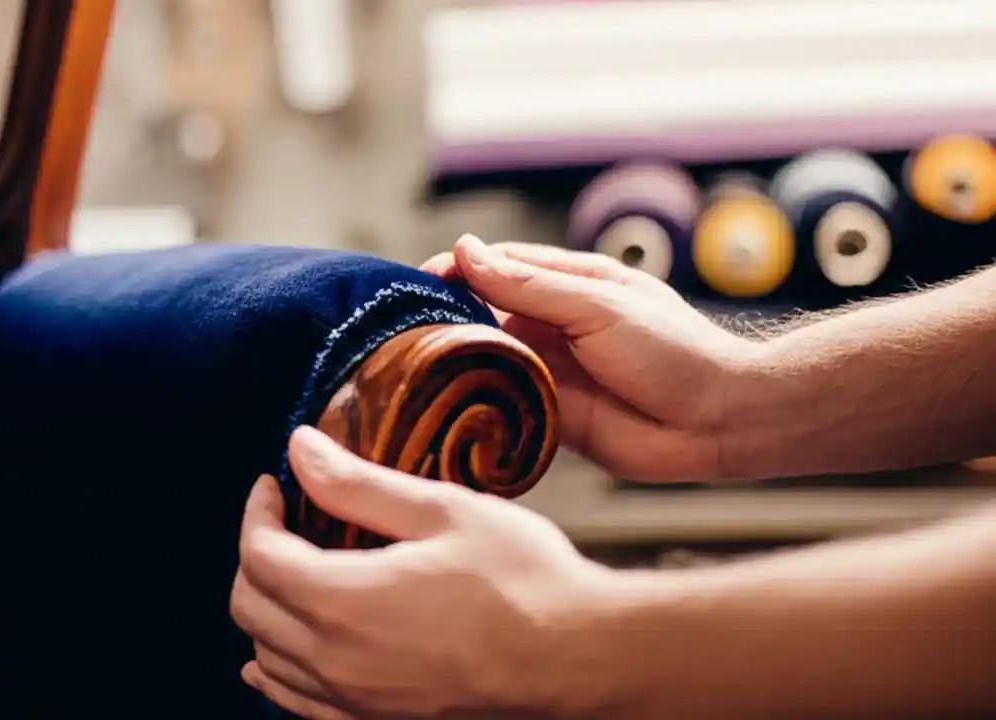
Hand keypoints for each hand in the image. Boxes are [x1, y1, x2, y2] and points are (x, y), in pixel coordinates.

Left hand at [230, 426, 621, 718]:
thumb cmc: (524, 581)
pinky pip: (298, 703)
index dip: (258, 512)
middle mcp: (336, 661)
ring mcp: (355, 701)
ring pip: (267, 659)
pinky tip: (282, 658)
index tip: (274, 487)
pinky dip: (280, 671)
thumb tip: (301, 450)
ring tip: (294, 574)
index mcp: (343, 601)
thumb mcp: (441, 511)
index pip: (258, 555)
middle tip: (285, 522)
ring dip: (266, 611)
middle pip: (249, 607)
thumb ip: (359, 484)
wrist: (580, 659)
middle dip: (255, 556)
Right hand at [422, 235, 757, 481]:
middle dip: (445, 320)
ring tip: (413, 373)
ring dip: (456, 365)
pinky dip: (477, 407)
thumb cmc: (671, 351)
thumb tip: (465, 251)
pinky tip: (445, 410)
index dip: (454, 272)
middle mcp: (552, 325)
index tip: (416, 286)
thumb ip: (527, 285)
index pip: (494, 267)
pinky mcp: (549, 416)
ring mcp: (549, 370)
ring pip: (486, 361)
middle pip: (481, 315)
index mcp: (566, 284)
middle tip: (401, 335)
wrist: (718, 423)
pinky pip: (502, 407)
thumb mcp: (595, 306)